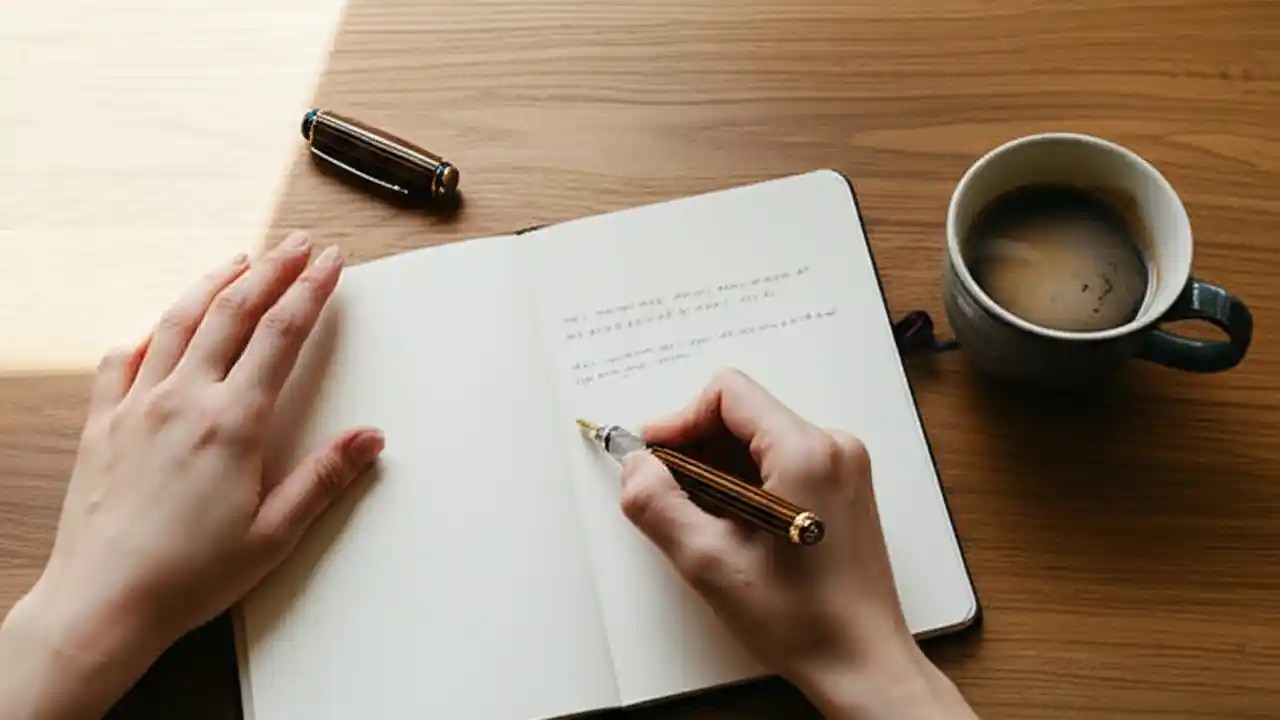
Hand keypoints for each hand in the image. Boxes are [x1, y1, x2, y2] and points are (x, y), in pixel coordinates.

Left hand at [0, 232, 383, 719]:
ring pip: (179, 320)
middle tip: (296, 243)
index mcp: (233, 423)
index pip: (281, 334)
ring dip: (214, 282)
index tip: (329, 262)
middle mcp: (183, 400)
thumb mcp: (275, 533)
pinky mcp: (102, 422)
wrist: (103, 603)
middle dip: (272, 269)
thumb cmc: (187, 576)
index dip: (311, 290)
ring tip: (239, 259)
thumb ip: (324, 477)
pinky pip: (123, 356)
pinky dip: (149, 328)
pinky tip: (161, 322)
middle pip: (234, 310)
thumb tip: (369, 437)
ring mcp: (137, 405)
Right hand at [619, 369, 975, 718]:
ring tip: (700, 519)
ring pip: (759, 439)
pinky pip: (781, 461)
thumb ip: (658, 504)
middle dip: (696, 447)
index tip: (654, 456)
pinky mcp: (842, 489)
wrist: (862, 663)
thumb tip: (636, 467)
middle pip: (743, 413)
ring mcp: (843, 467)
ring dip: (719, 468)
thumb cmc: (805, 620)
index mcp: (807, 452)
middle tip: (667, 493)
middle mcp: (833, 447)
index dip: (680, 420)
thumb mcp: (709, 562)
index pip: (728, 394)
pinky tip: (730, 526)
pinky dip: (745, 482)